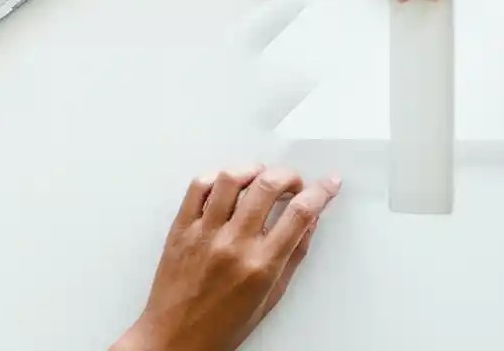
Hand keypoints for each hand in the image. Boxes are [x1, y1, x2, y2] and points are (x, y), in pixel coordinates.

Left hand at [112, 166, 340, 350]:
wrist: (175, 339)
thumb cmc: (222, 325)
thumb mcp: (270, 296)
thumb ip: (293, 255)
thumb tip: (309, 222)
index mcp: (261, 266)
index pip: (300, 214)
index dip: (321, 192)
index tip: (329, 184)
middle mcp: (233, 245)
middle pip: (268, 186)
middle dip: (289, 176)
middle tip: (293, 183)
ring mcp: (204, 234)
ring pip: (232, 179)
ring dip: (254, 170)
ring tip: (260, 177)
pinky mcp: (181, 229)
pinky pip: (198, 187)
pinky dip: (217, 177)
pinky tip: (228, 185)